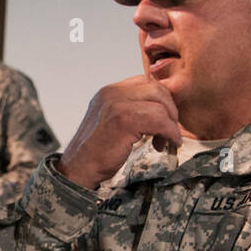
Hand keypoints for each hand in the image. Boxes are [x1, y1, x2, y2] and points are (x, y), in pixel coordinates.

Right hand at [55, 74, 181, 189]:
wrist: (79, 168)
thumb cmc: (96, 151)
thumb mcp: (111, 121)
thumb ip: (130, 109)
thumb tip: (160, 108)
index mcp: (108, 91)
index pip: (146, 82)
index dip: (162, 100)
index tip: (165, 118)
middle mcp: (112, 93)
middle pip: (156, 89)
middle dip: (170, 109)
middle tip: (169, 130)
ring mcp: (117, 105)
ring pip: (161, 105)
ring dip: (171, 124)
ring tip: (165, 141)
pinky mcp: (125, 121)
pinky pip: (160, 120)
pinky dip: (170, 132)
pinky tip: (168, 143)